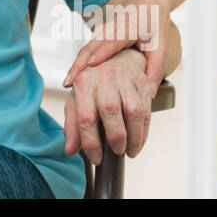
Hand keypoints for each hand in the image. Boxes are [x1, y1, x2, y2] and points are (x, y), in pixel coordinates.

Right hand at [63, 0, 169, 98]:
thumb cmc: (155, 20)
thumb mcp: (161, 44)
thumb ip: (156, 68)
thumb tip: (150, 93)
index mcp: (128, 28)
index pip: (112, 41)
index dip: (101, 53)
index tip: (90, 65)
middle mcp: (111, 28)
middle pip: (91, 46)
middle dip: (78, 64)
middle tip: (68, 82)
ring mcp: (102, 29)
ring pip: (86, 47)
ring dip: (76, 64)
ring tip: (67, 82)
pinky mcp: (99, 34)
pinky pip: (87, 48)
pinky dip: (79, 60)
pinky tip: (74, 74)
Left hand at [64, 48, 153, 163]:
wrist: (115, 59)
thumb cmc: (93, 85)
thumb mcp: (76, 101)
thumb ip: (72, 126)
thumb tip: (70, 150)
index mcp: (83, 82)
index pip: (86, 117)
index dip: (91, 143)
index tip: (96, 158)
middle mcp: (104, 77)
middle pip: (110, 110)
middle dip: (115, 137)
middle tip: (116, 152)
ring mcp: (125, 79)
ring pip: (134, 112)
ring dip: (134, 137)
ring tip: (128, 150)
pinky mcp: (142, 83)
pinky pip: (147, 111)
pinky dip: (143, 132)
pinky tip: (137, 142)